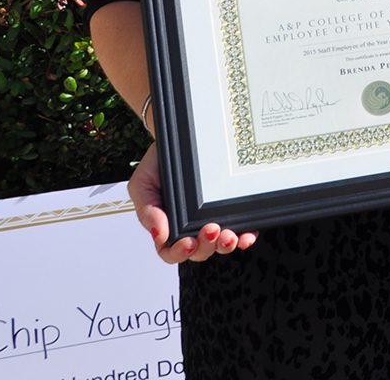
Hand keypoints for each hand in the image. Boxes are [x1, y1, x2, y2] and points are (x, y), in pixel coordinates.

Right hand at [129, 143, 256, 263]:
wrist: (183, 136)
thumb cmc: (160, 162)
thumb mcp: (143, 184)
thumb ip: (147, 210)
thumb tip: (159, 235)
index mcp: (167, 226)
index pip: (171, 251)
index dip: (179, 253)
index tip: (187, 243)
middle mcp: (190, 227)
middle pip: (199, 250)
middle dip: (206, 246)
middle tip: (211, 229)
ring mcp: (213, 219)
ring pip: (220, 244)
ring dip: (225, 244)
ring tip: (229, 235)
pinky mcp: (231, 210)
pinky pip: (241, 227)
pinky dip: (245, 235)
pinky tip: (246, 234)